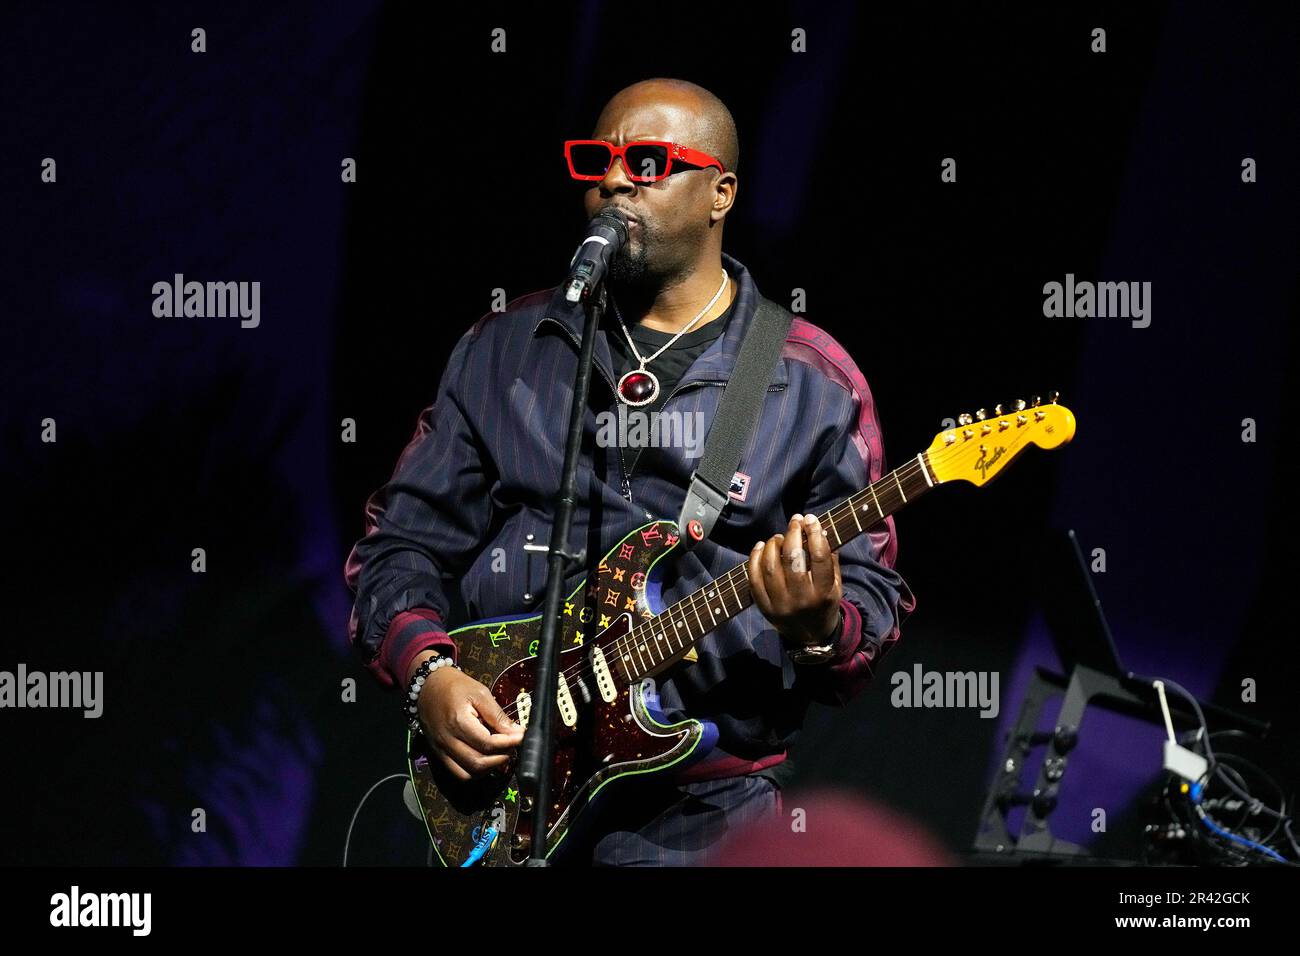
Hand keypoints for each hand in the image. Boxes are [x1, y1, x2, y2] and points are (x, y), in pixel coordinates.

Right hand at [410, 653, 523, 780]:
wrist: (428, 686)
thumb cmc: (454, 686)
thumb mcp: (480, 693)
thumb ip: (497, 715)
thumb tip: (516, 732)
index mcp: (458, 721)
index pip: (487, 743)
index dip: (508, 743)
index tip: (521, 738)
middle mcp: (447, 739)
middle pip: (478, 763)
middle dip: (501, 758)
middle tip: (512, 747)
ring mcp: (441, 749)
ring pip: (468, 773)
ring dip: (488, 768)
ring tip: (499, 754)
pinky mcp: (439, 754)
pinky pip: (457, 773)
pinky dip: (474, 772)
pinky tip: (485, 759)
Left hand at [747, 513, 842, 646]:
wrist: (810, 637)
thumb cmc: (824, 604)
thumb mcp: (836, 585)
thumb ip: (830, 560)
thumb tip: (820, 530)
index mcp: (824, 593)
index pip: (819, 557)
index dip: (814, 534)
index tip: (810, 519)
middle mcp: (802, 599)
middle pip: (793, 559)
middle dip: (793, 534)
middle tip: (794, 522)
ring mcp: (781, 605)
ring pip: (771, 567)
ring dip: (773, 545)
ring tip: (778, 537)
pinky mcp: (764, 608)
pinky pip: (754, 579)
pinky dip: (754, 559)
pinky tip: (760, 546)